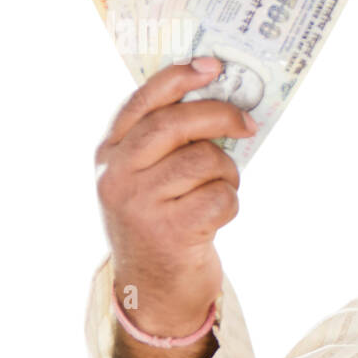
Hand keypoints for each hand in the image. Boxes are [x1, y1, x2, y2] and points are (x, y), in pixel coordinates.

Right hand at [95, 57, 256, 338]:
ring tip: (217, 191)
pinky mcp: (168, 231)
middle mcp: (116, 175)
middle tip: (248, 122)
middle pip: (176, 124)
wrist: (154, 291)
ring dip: (226, 174)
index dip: (180, 78)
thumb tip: (224, 101)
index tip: (212, 65)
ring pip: (204, 161)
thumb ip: (170, 144)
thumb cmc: (163, 223)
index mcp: (109, 154)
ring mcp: (138, 204)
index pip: (143, 102)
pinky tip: (214, 219)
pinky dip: (229, 204)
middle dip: (221, 116)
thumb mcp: (150, 180)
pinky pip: (219, 198)